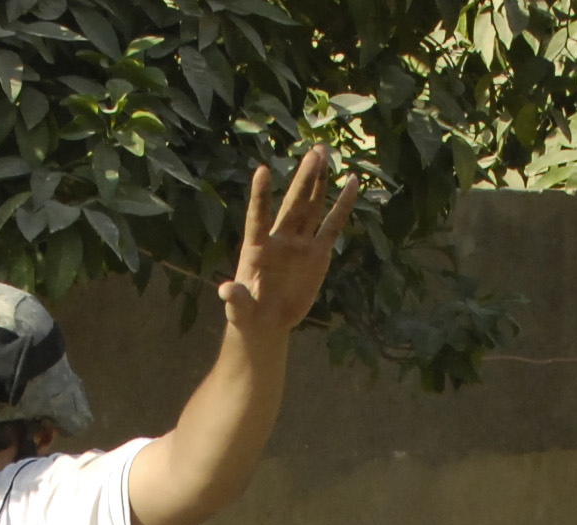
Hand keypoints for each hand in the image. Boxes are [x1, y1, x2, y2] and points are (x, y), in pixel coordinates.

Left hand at [216, 146, 355, 338]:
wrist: (266, 320)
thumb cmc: (247, 311)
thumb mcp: (238, 308)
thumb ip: (235, 298)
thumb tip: (225, 290)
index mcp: (256, 247)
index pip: (258, 216)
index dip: (261, 196)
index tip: (263, 170)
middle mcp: (279, 238)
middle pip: (293, 204)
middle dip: (303, 178)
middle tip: (314, 151)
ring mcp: (300, 243)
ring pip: (311, 207)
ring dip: (318, 181)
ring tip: (323, 152)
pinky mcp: (318, 253)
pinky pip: (333, 226)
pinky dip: (342, 206)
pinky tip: (351, 184)